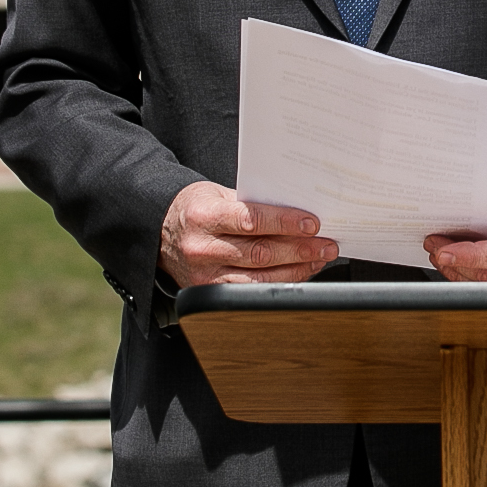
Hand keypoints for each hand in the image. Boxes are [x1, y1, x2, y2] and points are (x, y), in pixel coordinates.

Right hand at [159, 181, 337, 286]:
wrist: (160, 232)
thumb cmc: (195, 209)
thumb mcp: (217, 194)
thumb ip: (250, 204)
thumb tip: (296, 211)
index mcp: (204, 216)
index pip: (250, 220)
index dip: (284, 223)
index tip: (311, 223)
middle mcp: (203, 248)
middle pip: (260, 252)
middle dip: (300, 249)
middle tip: (326, 243)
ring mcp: (205, 275)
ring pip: (260, 277)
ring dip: (296, 268)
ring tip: (319, 258)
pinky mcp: (211, 293)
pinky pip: (253, 292)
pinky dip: (280, 282)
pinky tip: (298, 272)